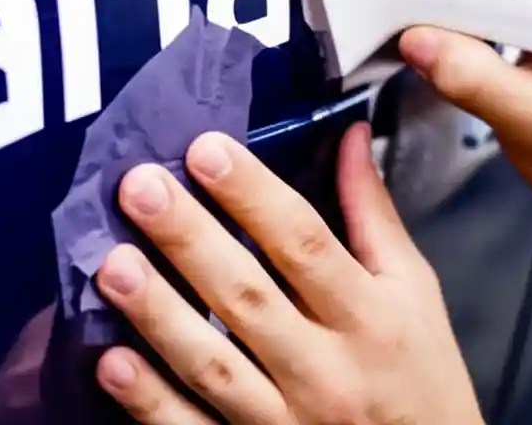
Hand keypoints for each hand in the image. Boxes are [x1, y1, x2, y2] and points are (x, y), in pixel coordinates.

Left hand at [91, 124, 483, 424]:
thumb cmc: (421, 379)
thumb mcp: (414, 294)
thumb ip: (374, 216)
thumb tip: (347, 135)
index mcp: (368, 318)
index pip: (305, 244)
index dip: (253, 195)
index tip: (206, 149)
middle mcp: (325, 369)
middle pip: (248, 296)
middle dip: (190, 239)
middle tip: (139, 187)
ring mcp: (284, 420)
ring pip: (213, 363)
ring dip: (158, 313)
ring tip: (111, 263)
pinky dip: (150, 400)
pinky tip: (111, 360)